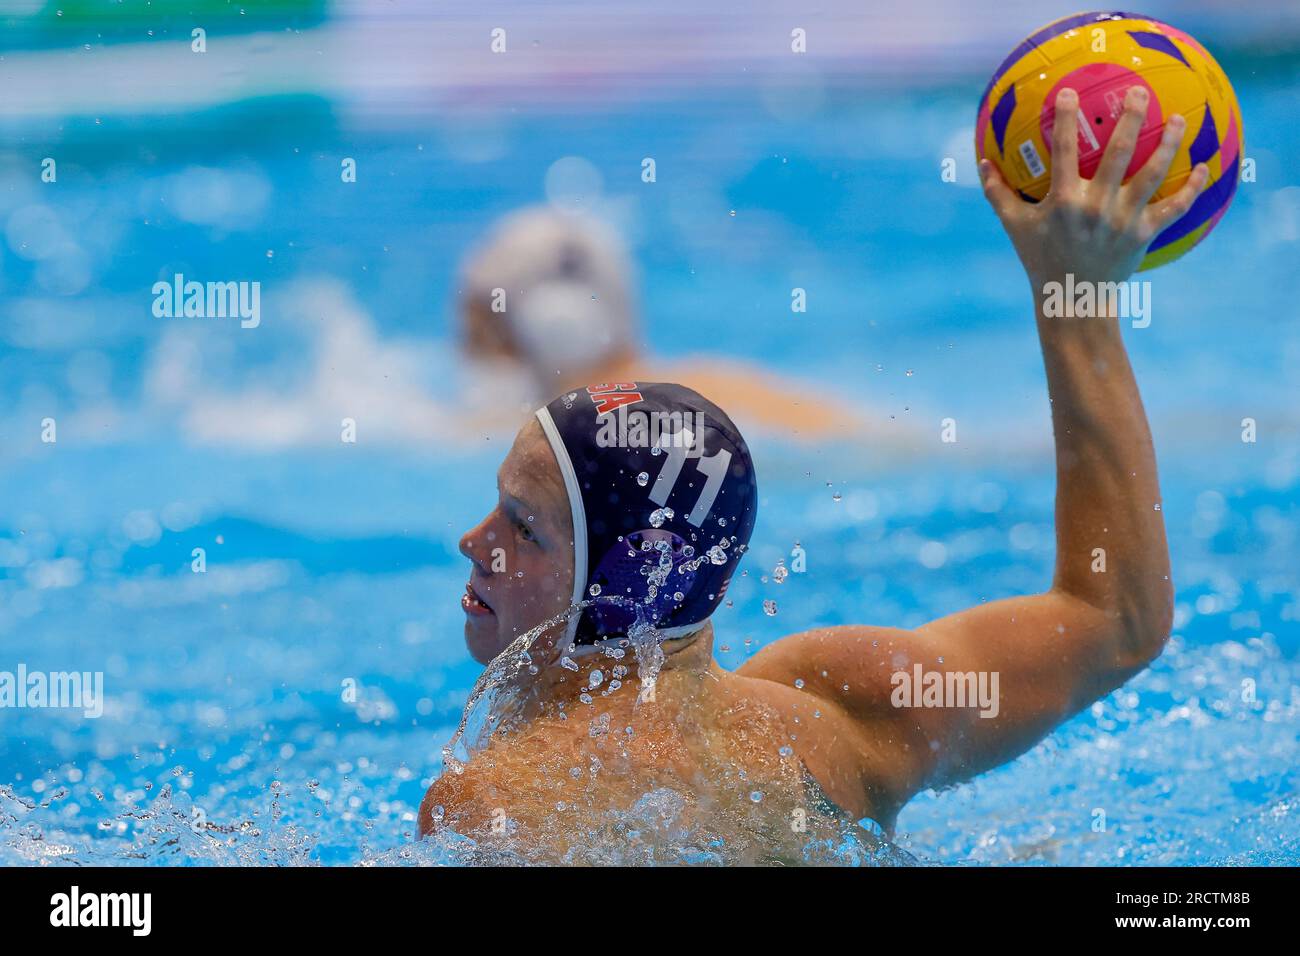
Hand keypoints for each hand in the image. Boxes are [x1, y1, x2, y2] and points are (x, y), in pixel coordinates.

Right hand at [979, 86, 1209, 288]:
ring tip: (1179, 118)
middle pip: (1118, 153)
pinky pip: (1174, 207)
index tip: (1068, 91)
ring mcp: (1122, 220)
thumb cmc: (1040, 260)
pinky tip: (1203, 167)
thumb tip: (981, 163)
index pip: (1062, 151)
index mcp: (1062, 202)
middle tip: (1140, 92)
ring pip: (1151, 174)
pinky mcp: (1142, 234)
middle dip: (1131, 118)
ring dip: (1168, 144)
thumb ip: (998, 193)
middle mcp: (1094, 207)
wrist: (1072, 300)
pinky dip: (1191, 187)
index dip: (1064, 119)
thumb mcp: (1015, 226)